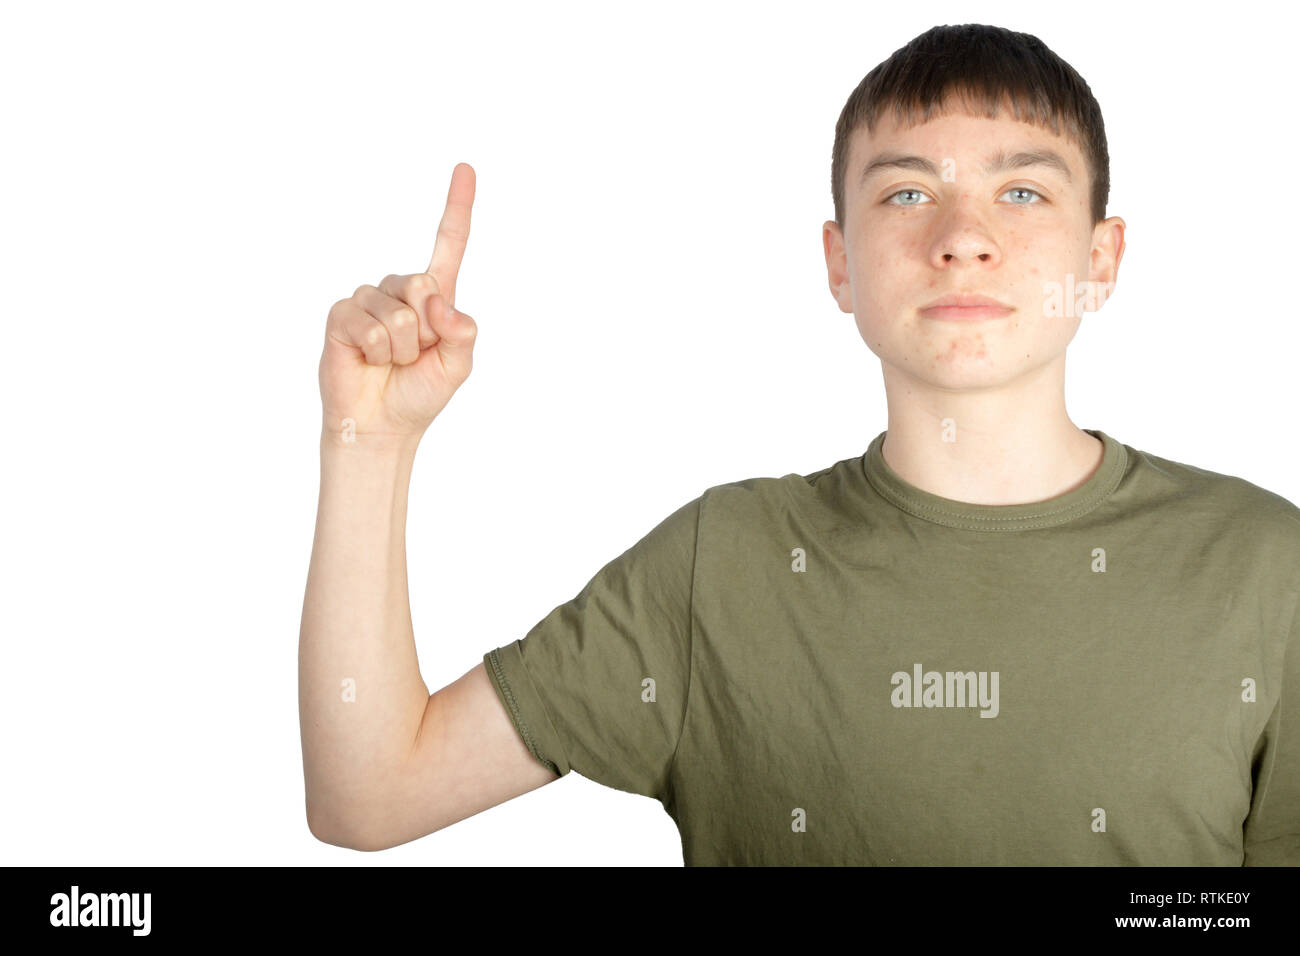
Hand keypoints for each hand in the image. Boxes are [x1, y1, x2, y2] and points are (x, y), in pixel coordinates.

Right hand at [319, 163, 477, 444]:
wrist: (382, 425)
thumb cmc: (419, 394)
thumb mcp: (458, 365)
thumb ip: (463, 332)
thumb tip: (439, 302)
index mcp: (435, 297)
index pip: (449, 244)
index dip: (458, 207)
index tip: (466, 167)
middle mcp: (401, 291)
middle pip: (423, 286)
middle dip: (426, 331)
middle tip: (413, 356)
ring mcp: (369, 300)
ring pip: (398, 313)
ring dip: (400, 348)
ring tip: (390, 363)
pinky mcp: (343, 315)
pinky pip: (369, 324)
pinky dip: (375, 351)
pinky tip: (368, 361)